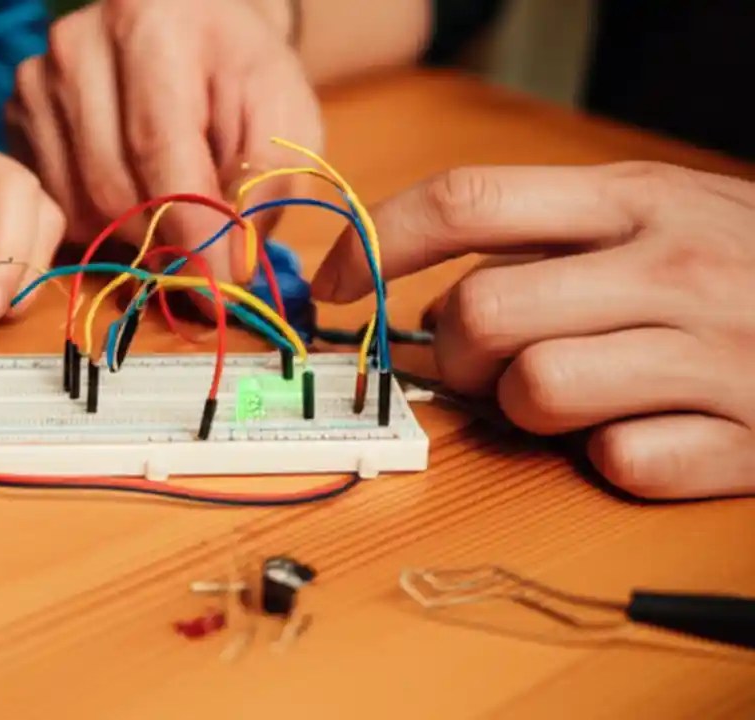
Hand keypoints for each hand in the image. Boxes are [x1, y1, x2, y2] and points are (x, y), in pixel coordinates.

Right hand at [7, 0, 321, 279]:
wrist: (192, 30)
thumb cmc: (241, 73)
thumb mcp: (284, 116)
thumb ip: (266, 185)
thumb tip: (224, 271)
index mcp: (151, 25)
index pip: (159, 151)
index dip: (192, 231)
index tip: (220, 286)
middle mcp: (77, 47)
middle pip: (113, 188)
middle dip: (166, 240)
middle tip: (205, 248)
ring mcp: (36, 83)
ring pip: (82, 208)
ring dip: (134, 234)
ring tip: (172, 204)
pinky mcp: (15, 117)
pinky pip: (58, 207)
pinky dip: (101, 223)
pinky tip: (134, 191)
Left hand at [312, 162, 754, 498]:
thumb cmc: (745, 267)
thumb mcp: (657, 214)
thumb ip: (547, 238)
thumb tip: (412, 277)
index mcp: (635, 198)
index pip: (466, 201)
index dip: (375, 245)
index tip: (335, 286)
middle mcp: (669, 268)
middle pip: (479, 313)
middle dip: (453, 353)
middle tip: (484, 362)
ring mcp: (710, 356)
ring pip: (534, 393)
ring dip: (528, 409)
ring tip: (576, 395)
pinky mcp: (743, 441)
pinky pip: (618, 465)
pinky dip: (613, 460)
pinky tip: (650, 431)